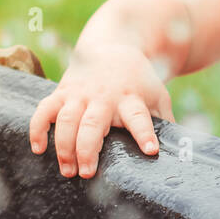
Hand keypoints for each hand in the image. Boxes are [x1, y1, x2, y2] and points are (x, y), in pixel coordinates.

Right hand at [28, 43, 174, 177]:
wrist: (114, 46)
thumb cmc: (139, 80)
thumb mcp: (158, 94)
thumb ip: (165, 121)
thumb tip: (182, 151)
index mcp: (131, 99)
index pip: (139, 117)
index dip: (144, 133)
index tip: (150, 151)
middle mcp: (103, 97)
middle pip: (93, 124)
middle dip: (88, 149)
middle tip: (87, 173)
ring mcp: (80, 95)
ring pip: (65, 120)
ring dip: (63, 147)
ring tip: (68, 171)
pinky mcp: (62, 92)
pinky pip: (44, 110)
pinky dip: (37, 128)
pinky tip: (38, 149)